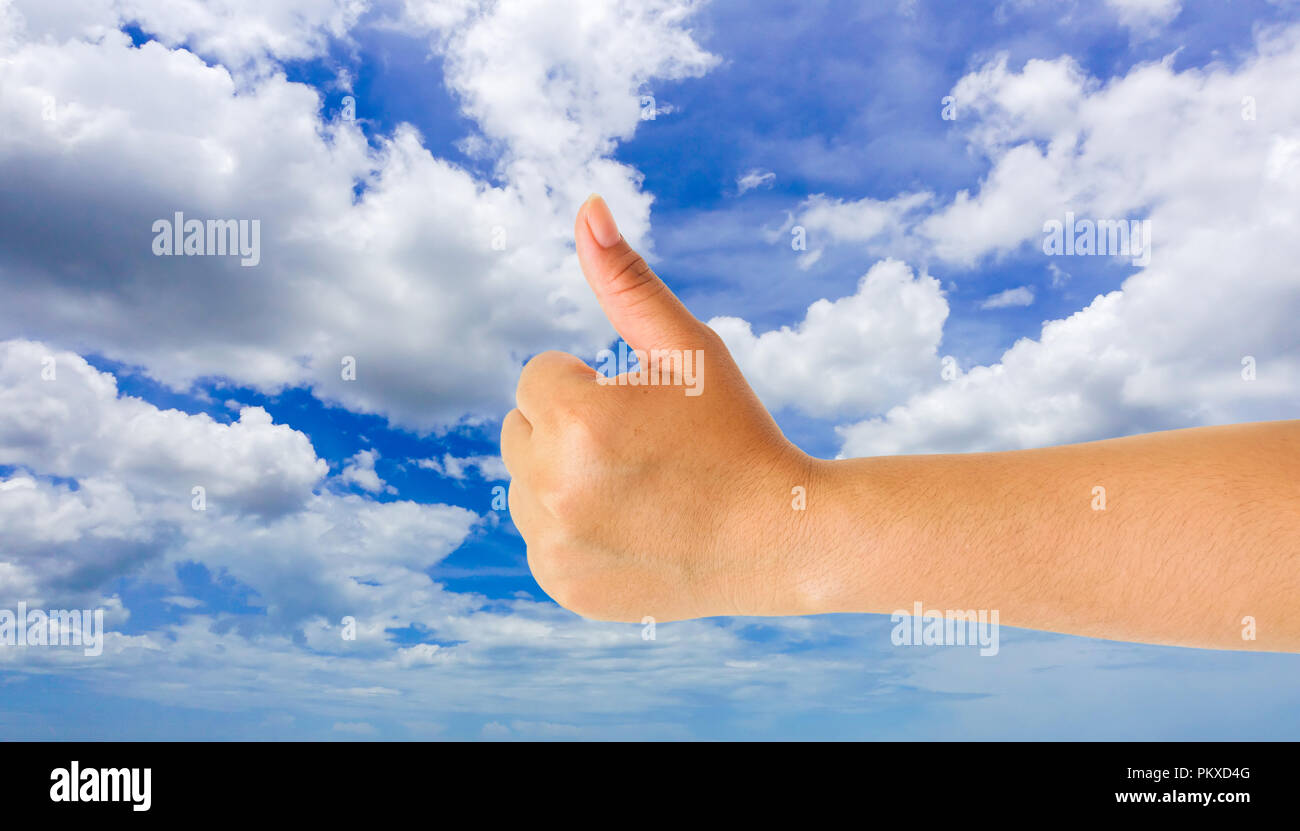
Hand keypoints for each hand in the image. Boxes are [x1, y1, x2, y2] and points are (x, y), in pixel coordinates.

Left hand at [501, 195, 817, 621]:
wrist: (778, 536)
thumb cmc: (734, 431)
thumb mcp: (688, 348)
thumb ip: (627, 280)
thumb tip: (587, 205)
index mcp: (575, 417)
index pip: (538, 377)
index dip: (593, 387)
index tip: (644, 415)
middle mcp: (551, 485)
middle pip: (519, 429)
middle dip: (567, 430)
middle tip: (640, 453)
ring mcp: (553, 545)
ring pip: (525, 485)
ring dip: (564, 480)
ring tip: (638, 494)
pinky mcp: (562, 586)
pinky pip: (539, 538)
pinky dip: (572, 533)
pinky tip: (631, 533)